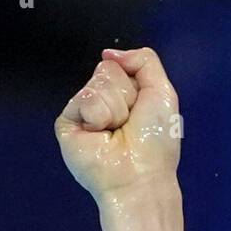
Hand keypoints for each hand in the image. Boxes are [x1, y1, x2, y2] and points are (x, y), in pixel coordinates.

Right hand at [55, 47, 180, 201]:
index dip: (135, 85)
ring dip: (115, 107)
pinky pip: (83, 99)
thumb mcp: (163, 93)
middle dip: (125, 96)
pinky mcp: (67, 123)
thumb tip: (111, 53)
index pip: (120, 67)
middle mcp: (104, 104)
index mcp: (125, 98)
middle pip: (107, 70)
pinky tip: (101, 134)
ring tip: (117, 132)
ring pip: (97, 82)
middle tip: (129, 124)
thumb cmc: (155, 145)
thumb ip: (144, 61)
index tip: (143, 111)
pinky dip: (98, 115)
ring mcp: (84, 113)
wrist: (140, 177)